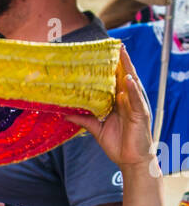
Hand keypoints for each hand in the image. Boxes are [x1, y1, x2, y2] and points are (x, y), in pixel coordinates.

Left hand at [62, 44, 154, 171]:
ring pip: (132, 83)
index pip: (115, 80)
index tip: (105, 51)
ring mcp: (136, 106)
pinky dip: (132, 89)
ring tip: (123, 53)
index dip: (112, 67)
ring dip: (128, 68)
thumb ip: (83, 120)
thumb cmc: (117, 144)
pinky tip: (129, 79)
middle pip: (125, 77)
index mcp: (119, 101)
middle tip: (116, 44)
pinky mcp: (141, 115)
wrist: (130, 161)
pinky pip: (136, 100)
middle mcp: (128, 100)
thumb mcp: (96, 129)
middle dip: (121, 61)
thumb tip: (64, 115)